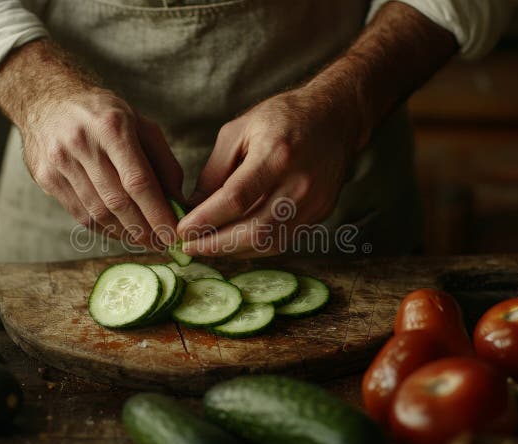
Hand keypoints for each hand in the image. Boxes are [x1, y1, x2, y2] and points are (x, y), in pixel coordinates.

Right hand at [0, 41, 183, 247]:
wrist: (48, 99)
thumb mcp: (140, 124)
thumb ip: (163, 162)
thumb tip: (178, 203)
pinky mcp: (46, 177)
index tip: (173, 233)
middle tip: (162, 243)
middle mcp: (82, 144)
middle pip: (117, 202)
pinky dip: (104, 229)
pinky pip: (79, 214)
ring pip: (97, 213)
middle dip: (144, 229)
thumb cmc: (104, 115)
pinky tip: (120, 231)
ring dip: (125, 233)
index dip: (157, 212)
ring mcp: (60, 162)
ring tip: (145, 240)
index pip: (138, 181)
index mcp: (111, 127)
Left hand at [177, 87, 361, 256]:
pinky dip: (254, 246)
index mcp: (276, 155)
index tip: (182, 231)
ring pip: (269, 243)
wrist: (335, 117)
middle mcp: (299, 183)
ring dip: (233, 251)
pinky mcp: (321, 213)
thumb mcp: (239, 131)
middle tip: (190, 248)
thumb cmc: (282, 118)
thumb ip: (214, 171)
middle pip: (254, 230)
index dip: (206, 220)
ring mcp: (314, 202)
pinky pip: (282, 241)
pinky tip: (234, 242)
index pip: (236, 199)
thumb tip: (193, 207)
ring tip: (208, 247)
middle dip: (216, 245)